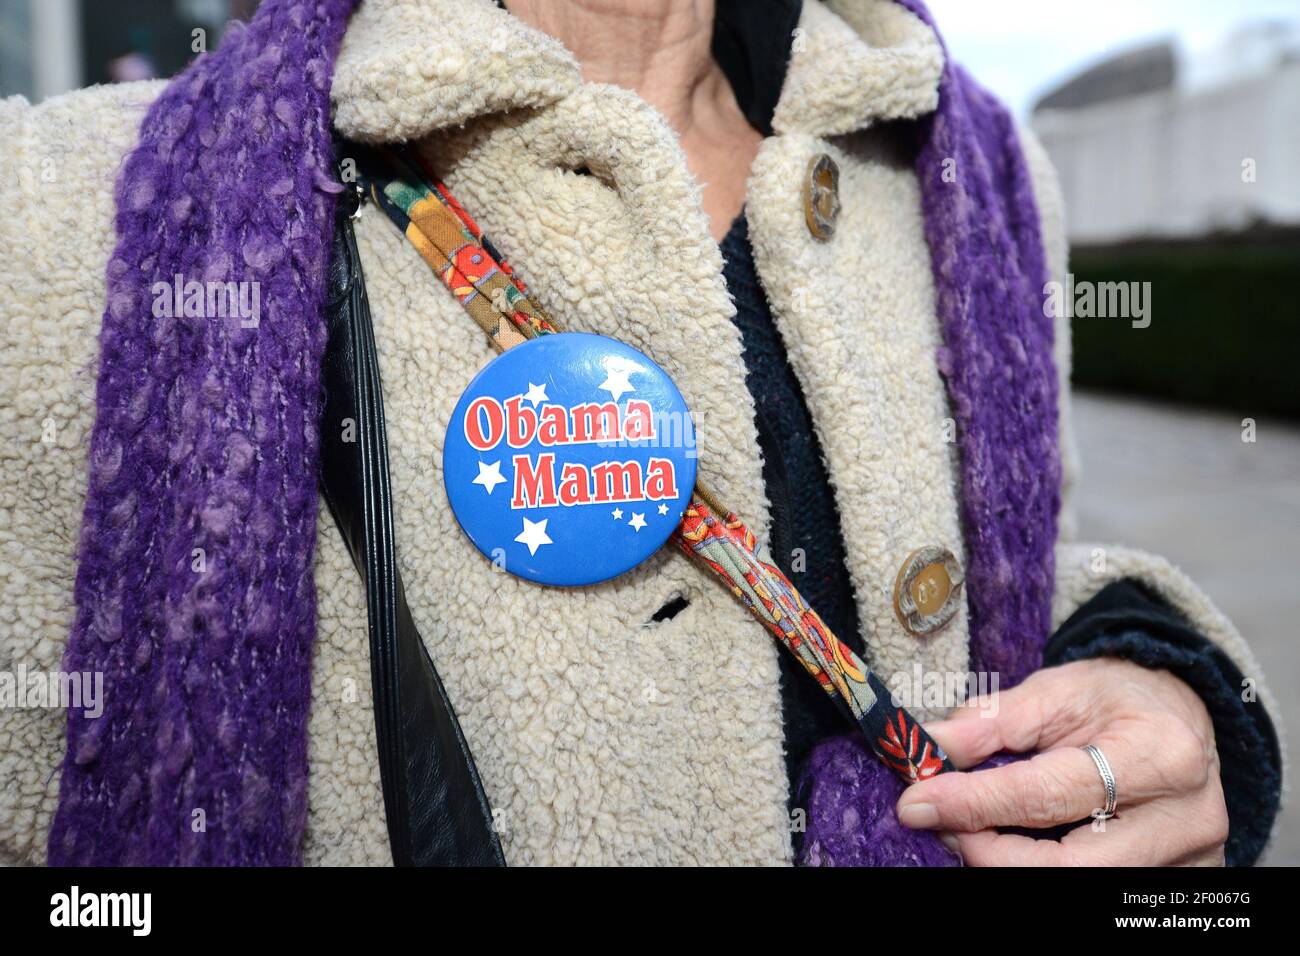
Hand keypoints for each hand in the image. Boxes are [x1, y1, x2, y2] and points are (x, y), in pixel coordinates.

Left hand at [896, 658, 1227, 865]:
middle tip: (943, 823)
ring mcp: (1188, 859)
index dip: (974, 804)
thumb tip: (932, 749)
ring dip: (1009, 861)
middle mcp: (1184, 818)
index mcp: (1157, 754)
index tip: (918, 801)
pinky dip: (1042, 867)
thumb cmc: (1116, 700)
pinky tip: (1015, 844)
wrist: (1180, 714)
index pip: (1047, 795)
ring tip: (974, 829)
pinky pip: (1097, 885)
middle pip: (1067, 865)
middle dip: (989, 851)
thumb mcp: (1054, 690)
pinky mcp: (1181, 880)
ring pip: (1079, 883)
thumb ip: (990, 723)